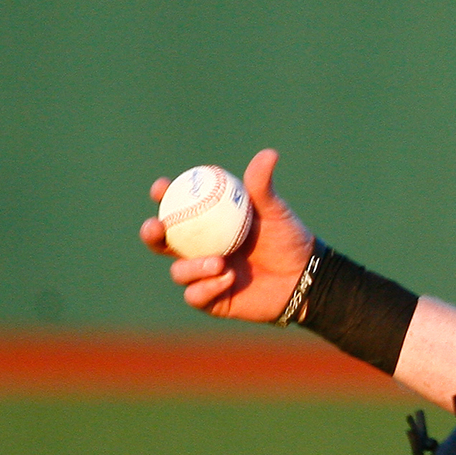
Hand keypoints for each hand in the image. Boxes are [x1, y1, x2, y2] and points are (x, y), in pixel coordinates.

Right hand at [139, 148, 315, 322]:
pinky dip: (207, 287)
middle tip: (157, 227)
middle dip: (151, 233)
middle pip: (162, 242)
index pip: (179, 207)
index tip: (161, 188)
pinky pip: (195, 296)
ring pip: (178, 271)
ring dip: (191, 266)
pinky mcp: (211, 300)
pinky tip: (229, 278)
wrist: (304, 278)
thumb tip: (268, 154)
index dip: (164, 196)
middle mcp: (201, 249)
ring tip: (219, 261)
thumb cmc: (288, 239)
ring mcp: (204, 275)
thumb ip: (263, 186)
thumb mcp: (274, 211)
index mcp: (210, 223)